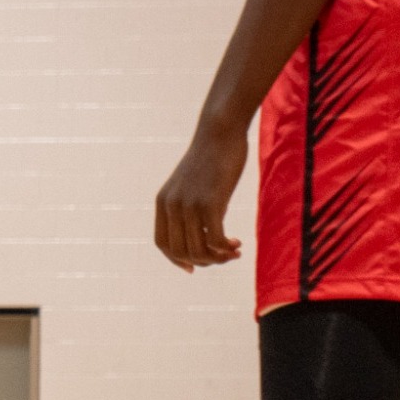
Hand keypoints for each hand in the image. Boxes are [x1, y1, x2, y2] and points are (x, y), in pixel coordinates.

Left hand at [155, 124, 247, 271]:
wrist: (219, 133)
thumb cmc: (210, 158)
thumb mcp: (192, 186)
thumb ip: (191, 208)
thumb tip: (205, 235)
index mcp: (162, 202)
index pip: (162, 243)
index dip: (177, 259)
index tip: (195, 266)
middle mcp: (171, 206)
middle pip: (180, 251)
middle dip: (203, 261)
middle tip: (224, 257)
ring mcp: (189, 205)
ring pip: (198, 249)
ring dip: (217, 258)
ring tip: (234, 252)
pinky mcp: (210, 202)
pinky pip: (215, 239)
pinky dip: (226, 248)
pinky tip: (237, 244)